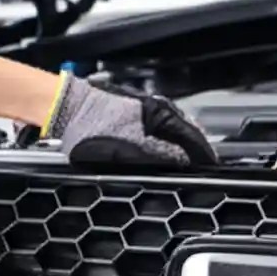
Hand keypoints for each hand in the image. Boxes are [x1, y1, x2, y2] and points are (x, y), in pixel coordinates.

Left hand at [43, 76, 216, 166]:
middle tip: (203, 168)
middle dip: (195, 151)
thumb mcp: (129, 150)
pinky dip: (166, 140)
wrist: (65, 107)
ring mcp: (145, 107)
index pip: (194, 138)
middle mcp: (157, 107)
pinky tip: (162, 149)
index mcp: (161, 114)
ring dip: (181, 145)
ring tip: (185, 162)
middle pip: (187, 133)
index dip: (204, 156)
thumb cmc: (92, 125)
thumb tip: (182, 162)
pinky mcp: (133, 110)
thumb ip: (160, 156)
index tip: (212, 169)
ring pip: (173, 129)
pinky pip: (159, 127)